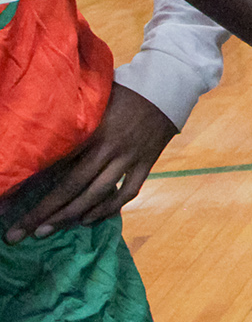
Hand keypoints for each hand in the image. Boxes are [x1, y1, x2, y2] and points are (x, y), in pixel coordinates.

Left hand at [4, 86, 178, 242]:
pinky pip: (127, 192)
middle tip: (19, 233)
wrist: (166, 88)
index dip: (28, 184)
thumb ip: (72, 123)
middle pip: (71, 185)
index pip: (54, 163)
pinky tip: (88, 220)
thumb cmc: (123, 92)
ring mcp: (129, 158)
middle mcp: (108, 148)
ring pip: (97, 194)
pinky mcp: (146, 164)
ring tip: (45, 231)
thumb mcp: (93, 103)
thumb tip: (38, 141)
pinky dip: (108, 209)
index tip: (6, 206)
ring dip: (69, 215)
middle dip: (43, 211)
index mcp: (91, 130)